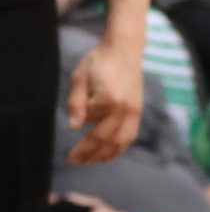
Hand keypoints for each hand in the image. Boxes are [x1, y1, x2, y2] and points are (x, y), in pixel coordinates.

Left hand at [65, 36, 143, 163]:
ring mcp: (134, 110)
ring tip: (90, 162)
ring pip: (120, 141)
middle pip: (105, 138)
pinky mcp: (138, 111)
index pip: (90, 121)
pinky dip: (120, 148)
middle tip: (74, 161)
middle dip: (89, 153)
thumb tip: (74, 127)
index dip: (79, 125)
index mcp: (109, 97)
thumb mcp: (79, 78)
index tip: (70, 140)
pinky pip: (130, 135)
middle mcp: (125, 107)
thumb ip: (76, 103)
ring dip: (104, 155)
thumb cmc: (99, 61)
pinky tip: (108, 155)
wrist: (124, 50)